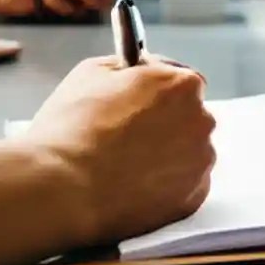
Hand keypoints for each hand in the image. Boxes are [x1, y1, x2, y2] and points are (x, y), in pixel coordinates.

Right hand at [22, 56, 215, 246]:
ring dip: (167, 154)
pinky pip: (184, 184)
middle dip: (164, 121)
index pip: (179, 79)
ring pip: (188, 152)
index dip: (154, 89)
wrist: (63, 189)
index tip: (137, 101)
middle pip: (187, 116)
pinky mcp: (192, 198)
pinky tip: (134, 184)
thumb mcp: (92, 72)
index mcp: (183, 85)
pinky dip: (166, 184)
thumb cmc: (73, 129)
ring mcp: (200, 162)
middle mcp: (201, 121)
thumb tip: (138, 71)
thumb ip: (128, 67)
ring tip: (126, 164)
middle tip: (126, 134)